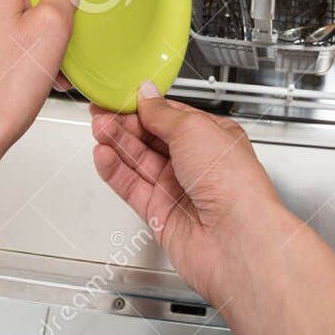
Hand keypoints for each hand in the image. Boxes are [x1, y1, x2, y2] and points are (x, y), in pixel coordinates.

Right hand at [91, 84, 334, 334]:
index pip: (172, 116)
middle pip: (152, 138)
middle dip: (126, 124)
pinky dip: (115, 171)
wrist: (236, 239)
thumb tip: (147, 95)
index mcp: (213, 137)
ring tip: (98, 128)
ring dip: (117, 143)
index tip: (120, 96)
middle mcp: (197, 163)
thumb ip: (163, 113)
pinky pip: (132, 188)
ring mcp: (178, 189)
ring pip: (139, 162)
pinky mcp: (161, 215)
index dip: (145, 106)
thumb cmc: (233, 183)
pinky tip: (103, 156)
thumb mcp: (194, 130)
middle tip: (101, 111)